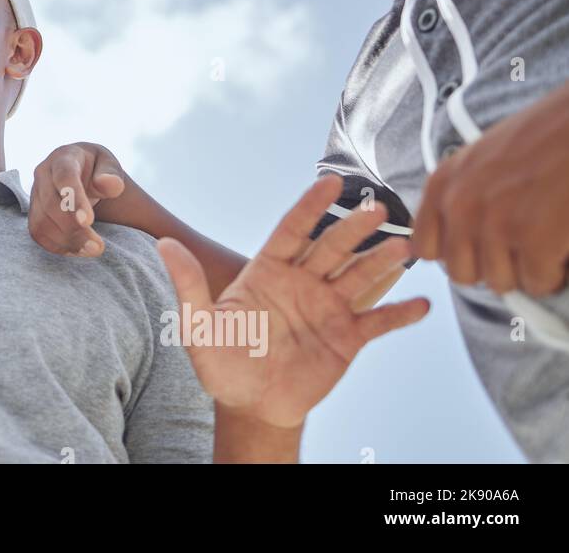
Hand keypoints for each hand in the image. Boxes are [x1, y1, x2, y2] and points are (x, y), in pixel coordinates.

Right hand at [29, 142, 127, 256]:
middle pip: (50, 204)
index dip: (74, 199)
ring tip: (93, 250)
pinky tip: (79, 250)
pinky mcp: (34, 213)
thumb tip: (110, 184)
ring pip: (42, 222)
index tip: (88, 221)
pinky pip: (38, 234)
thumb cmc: (97, 170)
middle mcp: (44, 173)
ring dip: (66, 241)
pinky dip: (58, 246)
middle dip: (73, 228)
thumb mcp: (109, 165)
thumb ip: (112, 174)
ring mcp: (35, 194)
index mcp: (64, 157)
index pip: (64, 176)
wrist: (81, 174)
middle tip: (98, 246)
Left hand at [156, 175, 429, 427]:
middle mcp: (302, 282)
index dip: (310, 206)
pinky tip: (424, 306)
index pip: (292, 230)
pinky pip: (379, 323)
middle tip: (376, 209)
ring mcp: (328, 308)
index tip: (330, 182)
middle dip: (353, 228)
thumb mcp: (199, 325)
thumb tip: (163, 243)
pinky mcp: (347, 338)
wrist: (250, 405)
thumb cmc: (221, 363)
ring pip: (359, 277)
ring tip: (407, 247)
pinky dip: (401, 314)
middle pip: (331, 248)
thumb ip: (187, 284)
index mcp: (268, 271)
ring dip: (382, 263)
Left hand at [413, 83, 568, 295]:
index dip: (456, 254)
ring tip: (541, 243)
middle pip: (461, 274)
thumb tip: (454, 246)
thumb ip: (458, 199)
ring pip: (499, 283)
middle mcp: (459, 206)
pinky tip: (559, 248)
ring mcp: (495, 224)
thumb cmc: (537, 140)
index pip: (425, 249)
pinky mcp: (534, 240)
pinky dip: (552, 274)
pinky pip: (536, 283)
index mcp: (442, 185)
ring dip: (524, 271)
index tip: (478, 247)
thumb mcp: (477, 162)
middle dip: (491, 267)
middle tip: (517, 248)